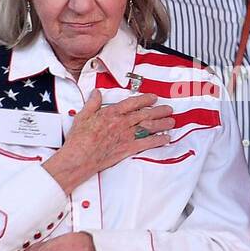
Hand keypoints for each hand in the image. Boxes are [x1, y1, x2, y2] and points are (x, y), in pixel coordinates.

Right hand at [44, 89, 174, 193]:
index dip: (145, 99)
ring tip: (171, 121)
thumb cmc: (78, 139)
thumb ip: (92, 103)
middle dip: (159, 111)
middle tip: (168, 109)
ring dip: (162, 124)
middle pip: (145, 114)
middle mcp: (122, 123)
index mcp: (111, 113)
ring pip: (148, 127)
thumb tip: (97, 93)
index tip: (153, 98)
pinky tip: (166, 139)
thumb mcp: (82, 116)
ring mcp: (126, 136)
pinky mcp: (127, 149)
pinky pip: (146, 143)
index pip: (132, 103)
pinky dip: (158, 140)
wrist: (79, 157)